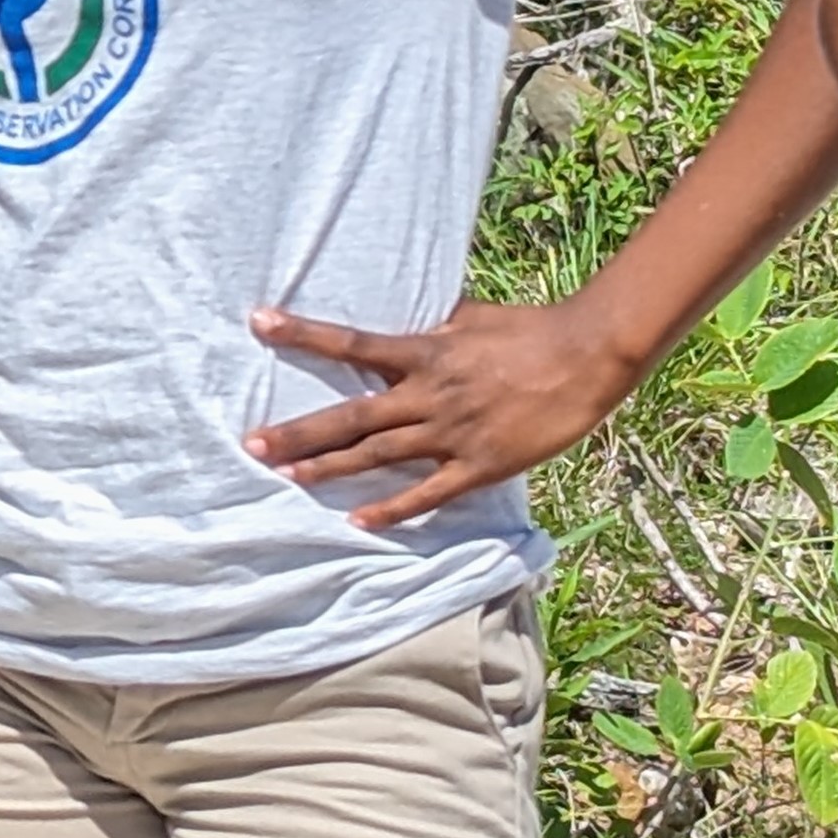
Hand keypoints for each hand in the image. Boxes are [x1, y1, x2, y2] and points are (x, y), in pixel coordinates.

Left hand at [243, 299, 641, 530]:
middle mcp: (427, 394)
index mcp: (423, 352)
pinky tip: (358, 520)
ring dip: (329, 468)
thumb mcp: (469, 316)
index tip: (258, 323)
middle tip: (251, 445)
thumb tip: (408, 317)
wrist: (585, 356)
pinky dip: (393, 509)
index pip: (350, 342)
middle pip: (350, 416)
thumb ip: (432, 325)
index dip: (302, 333)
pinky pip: (428, 493)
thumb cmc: (528, 330)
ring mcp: (451, 432)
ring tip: (287, 477)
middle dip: (299, 431)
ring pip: (377, 455)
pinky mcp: (479, 464)